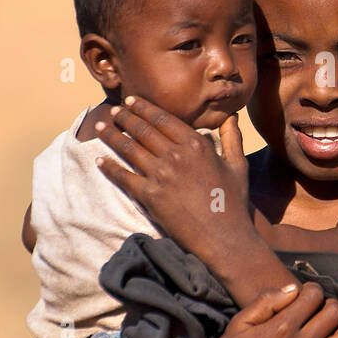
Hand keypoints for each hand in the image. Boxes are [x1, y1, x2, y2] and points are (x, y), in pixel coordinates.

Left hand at [94, 98, 251, 261]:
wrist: (224, 236)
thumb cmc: (234, 201)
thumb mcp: (238, 165)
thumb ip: (232, 137)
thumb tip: (232, 116)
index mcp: (196, 144)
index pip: (163, 118)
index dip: (144, 107)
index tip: (131, 101)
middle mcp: (176, 155)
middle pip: (142, 130)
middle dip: (125, 117)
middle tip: (113, 111)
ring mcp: (161, 175)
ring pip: (129, 149)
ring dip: (112, 136)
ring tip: (100, 128)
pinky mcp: (149, 196)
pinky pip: (123, 177)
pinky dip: (109, 167)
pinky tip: (99, 161)